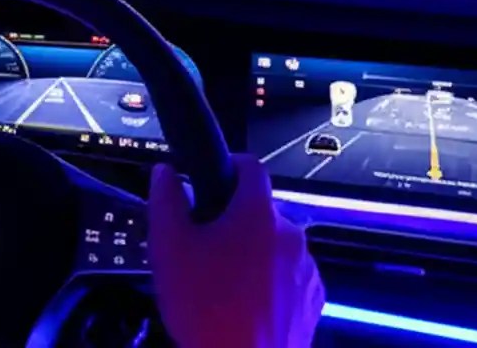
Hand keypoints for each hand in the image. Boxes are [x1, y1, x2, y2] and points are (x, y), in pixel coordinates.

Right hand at [148, 154, 324, 347]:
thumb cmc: (208, 312)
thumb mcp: (169, 249)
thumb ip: (165, 202)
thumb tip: (164, 174)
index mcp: (256, 214)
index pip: (250, 165)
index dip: (230, 164)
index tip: (217, 176)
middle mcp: (289, 234)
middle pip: (261, 210)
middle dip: (236, 221)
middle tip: (207, 246)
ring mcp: (306, 267)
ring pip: (275, 245)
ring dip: (255, 254)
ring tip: (224, 282)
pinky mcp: (313, 296)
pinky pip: (290, 275)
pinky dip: (271, 281)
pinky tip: (245, 301)